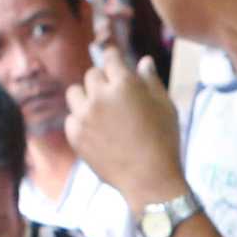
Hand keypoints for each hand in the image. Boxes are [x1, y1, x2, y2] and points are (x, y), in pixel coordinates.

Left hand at [64, 45, 184, 207]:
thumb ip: (151, 81)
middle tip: (114, 95)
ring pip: (75, 93)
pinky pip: (71, 118)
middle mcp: (100, 96)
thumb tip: (144, 61)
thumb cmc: (164, 140)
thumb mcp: (165, 106)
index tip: (112, 58)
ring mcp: (84, 116)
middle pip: (92, 75)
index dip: (112, 56)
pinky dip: (81, 121)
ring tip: (100, 111)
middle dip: (102, 80)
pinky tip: (97, 131)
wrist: (149, 179)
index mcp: (124, 84)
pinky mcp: (75, 135)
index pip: (110, 58)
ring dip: (86, 97)